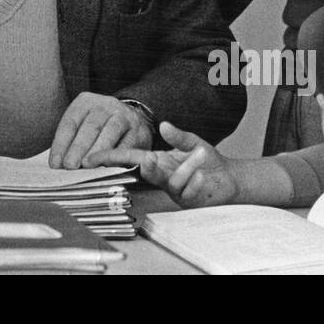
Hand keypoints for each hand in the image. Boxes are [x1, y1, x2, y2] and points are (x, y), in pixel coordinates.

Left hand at [49, 92, 152, 168]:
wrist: (134, 120)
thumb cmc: (100, 127)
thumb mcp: (83, 124)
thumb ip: (72, 140)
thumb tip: (59, 164)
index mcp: (86, 102)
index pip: (70, 122)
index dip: (61, 143)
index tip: (55, 163)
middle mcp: (106, 105)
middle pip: (90, 126)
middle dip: (78, 148)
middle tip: (70, 166)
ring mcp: (124, 116)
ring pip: (110, 132)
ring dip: (97, 151)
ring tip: (86, 166)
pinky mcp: (138, 130)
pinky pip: (127, 144)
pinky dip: (116, 156)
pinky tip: (107, 166)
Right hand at [88, 121, 238, 207]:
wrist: (230, 178)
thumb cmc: (208, 161)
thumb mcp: (193, 143)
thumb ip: (178, 135)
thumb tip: (163, 124)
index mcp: (158, 161)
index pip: (131, 158)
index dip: (112, 158)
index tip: (93, 157)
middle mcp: (163, 176)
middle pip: (146, 172)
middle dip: (144, 166)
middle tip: (148, 158)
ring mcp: (175, 189)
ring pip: (169, 181)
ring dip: (183, 169)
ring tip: (199, 154)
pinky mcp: (190, 199)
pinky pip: (187, 192)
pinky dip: (194, 183)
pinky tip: (201, 175)